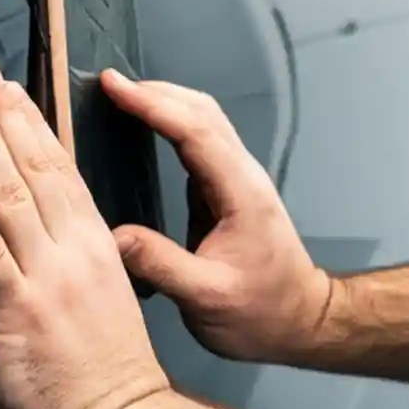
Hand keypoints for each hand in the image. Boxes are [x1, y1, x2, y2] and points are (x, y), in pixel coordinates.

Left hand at [0, 58, 170, 408]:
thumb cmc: (109, 373)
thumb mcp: (99, 298)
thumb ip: (68, 259)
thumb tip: (32, 229)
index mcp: (95, 244)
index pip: (61, 168)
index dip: (31, 122)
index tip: (10, 88)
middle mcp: (75, 250)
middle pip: (36, 165)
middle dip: (4, 112)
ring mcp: (48, 278)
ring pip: (10, 194)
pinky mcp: (18, 310)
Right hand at [101, 70, 333, 366]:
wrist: (300, 324)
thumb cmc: (259, 315)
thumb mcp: (206, 299)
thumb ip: (159, 264)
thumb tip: (110, 236)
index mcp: (240, 194)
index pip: (195, 132)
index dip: (153, 105)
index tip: (113, 85)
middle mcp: (243, 176)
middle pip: (202, 113)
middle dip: (156, 92)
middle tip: (108, 84)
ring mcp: (239, 180)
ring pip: (204, 121)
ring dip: (165, 102)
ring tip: (120, 96)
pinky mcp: (229, 190)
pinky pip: (200, 142)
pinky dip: (171, 124)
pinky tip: (144, 127)